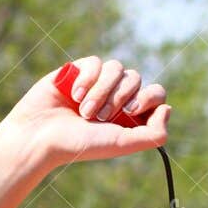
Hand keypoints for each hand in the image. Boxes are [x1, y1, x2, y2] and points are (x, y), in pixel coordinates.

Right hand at [0, 54, 170, 169]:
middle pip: (136, 78)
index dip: (150, 97)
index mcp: (130, 116)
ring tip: (84, 111)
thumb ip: (153, 134)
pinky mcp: (79, 71)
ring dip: (102, 90)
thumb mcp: (122, 143)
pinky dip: (87, 79)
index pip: (155, 94)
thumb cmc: (80, 144)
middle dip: (120, 96)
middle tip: (101, 116)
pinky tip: (72, 95)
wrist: (40, 136)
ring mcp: (98, 83)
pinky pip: (96, 62)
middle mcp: (116, 98)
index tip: (133, 110)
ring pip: (117, 68)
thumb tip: (167, 109)